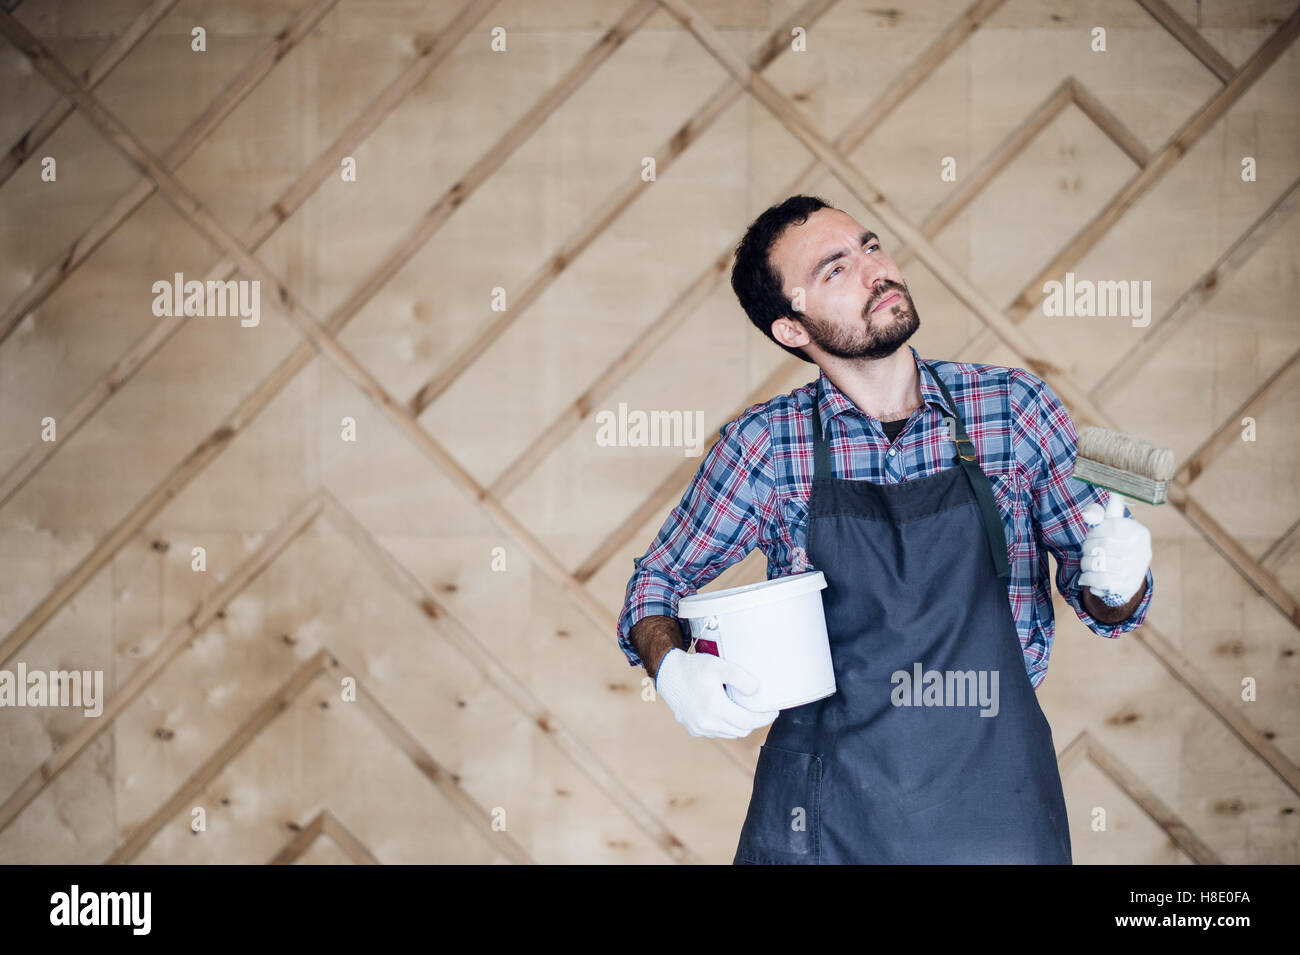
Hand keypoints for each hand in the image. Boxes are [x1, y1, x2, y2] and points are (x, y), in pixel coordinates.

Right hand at [654, 648, 778, 738]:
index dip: (764, 718)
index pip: (748, 721)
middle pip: (741, 730)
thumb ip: (740, 678)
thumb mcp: (719, 666)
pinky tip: (726, 712)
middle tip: (762, 710)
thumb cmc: (694, 668)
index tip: (774, 711)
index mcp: (715, 709)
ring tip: (745, 710)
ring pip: (730, 733)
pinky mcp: (694, 729)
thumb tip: (757, 690)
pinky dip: (726, 725)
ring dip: (740, 724)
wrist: (667, 674)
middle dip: (754, 722)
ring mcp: (699, 728)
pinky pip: (717, 732)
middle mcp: (707, 723)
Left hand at [1079, 492, 1151, 606]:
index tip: (1091, 535)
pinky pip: (1100, 579)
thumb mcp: (1116, 527)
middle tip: (1086, 551)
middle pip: (1104, 545)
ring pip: (1099, 562)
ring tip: (1086, 563)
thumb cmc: (1117, 547)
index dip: (1095, 531)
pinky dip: (1087, 577)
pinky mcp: (1127, 586)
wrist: (1126, 580)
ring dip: (1086, 563)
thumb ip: (1112, 511)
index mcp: (1139, 533)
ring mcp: (1135, 570)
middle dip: (1088, 548)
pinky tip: (1085, 576)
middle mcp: (1142, 551)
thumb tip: (1114, 490)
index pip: (1112, 526)